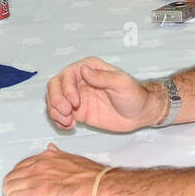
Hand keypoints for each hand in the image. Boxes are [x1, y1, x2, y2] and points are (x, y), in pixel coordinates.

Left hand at [2, 144, 114, 195]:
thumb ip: (58, 156)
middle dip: (15, 191)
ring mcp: (37, 178)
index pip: (19, 168)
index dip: (22, 181)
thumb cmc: (94, 178)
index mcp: (46, 157)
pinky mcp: (39, 193)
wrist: (105, 187)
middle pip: (10, 178)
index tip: (30, 191)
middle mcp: (38, 165)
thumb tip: (50, 149)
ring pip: (8, 189)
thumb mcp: (73, 159)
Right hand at [44, 57, 164, 131]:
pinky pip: (59, 114)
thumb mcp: (122, 83)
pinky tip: (69, 127)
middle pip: (55, 85)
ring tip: (68, 122)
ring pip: (54, 100)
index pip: (67, 74)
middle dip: (55, 99)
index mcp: (90, 68)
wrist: (140, 114)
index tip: (75, 102)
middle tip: (66, 113)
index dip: (66, 88)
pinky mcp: (78, 112)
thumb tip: (84, 70)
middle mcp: (80, 81)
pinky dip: (58, 121)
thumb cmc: (134, 95)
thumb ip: (103, 77)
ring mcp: (77, 97)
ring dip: (55, 111)